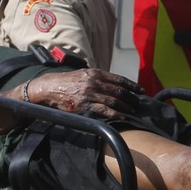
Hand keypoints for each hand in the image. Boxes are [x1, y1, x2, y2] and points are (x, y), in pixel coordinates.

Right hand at [26, 69, 141, 119]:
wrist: (50, 88)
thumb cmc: (67, 82)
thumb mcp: (84, 74)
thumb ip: (98, 78)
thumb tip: (113, 84)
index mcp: (96, 73)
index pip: (119, 79)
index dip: (132, 85)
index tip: (141, 90)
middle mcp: (94, 81)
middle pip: (119, 90)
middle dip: (131, 97)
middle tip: (139, 103)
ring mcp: (90, 93)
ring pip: (114, 100)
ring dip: (126, 107)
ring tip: (132, 111)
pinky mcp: (85, 105)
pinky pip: (104, 110)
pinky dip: (115, 114)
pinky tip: (122, 117)